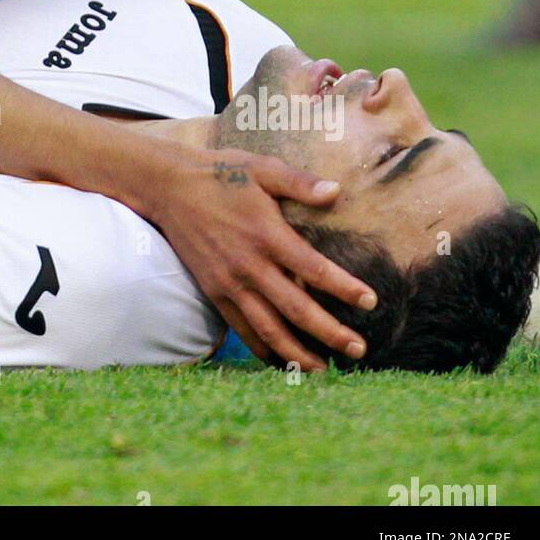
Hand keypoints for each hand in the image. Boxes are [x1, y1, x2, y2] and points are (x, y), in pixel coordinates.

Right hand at [138, 142, 375, 370]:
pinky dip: (263, 349)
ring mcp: (229, 283)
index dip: (344, 288)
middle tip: (359, 349)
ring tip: (324, 370)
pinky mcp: (214, 292)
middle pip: (296, 309)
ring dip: (298, 353)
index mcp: (266, 234)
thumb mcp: (262, 169)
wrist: (169, 188)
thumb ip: (300, 183)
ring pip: (269, 329)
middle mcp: (249, 265)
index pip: (314, 269)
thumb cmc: (221, 174)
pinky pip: (242, 328)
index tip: (370, 301)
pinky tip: (281, 361)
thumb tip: (337, 191)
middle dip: (330, 333)